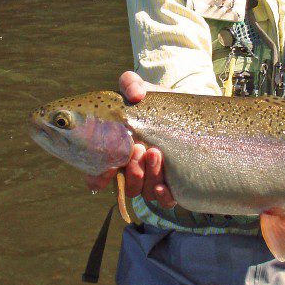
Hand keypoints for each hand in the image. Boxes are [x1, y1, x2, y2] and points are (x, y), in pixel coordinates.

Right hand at [83, 71, 176, 207]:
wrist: (187, 111)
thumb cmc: (156, 103)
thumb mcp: (140, 88)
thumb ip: (131, 84)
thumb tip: (136, 95)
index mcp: (117, 154)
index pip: (97, 177)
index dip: (97, 178)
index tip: (107, 167)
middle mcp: (133, 170)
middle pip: (125, 186)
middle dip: (131, 170)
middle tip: (138, 148)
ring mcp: (153, 179)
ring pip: (144, 192)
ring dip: (148, 176)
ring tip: (156, 153)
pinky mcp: (175, 186)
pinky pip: (165, 201)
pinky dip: (163, 195)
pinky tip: (167, 183)